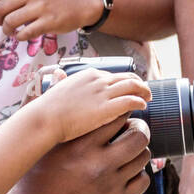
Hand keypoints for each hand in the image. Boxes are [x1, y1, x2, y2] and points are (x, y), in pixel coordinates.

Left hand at [0, 0, 102, 40]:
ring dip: (6, 29)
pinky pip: (25, 33)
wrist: (80, 2)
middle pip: (0, 8)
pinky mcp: (49, 22)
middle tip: (0, 22)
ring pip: (10, 22)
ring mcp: (40, 7)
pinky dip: (20, 37)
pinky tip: (22, 35)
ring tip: (10, 30)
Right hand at [7, 116, 151, 193]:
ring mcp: (109, 185)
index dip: (121, 111)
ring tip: (128, 150)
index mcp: (80, 145)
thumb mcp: (45, 148)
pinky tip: (127, 172)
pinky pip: (142, 181)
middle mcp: (98, 164)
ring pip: (143, 157)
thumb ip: (64, 124)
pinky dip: (138, 174)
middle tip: (132, 129)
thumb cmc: (33, 181)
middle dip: (138, 128)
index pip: (116, 116)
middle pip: (139, 135)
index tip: (118, 114)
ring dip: (138, 150)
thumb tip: (70, 91)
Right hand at [26, 66, 149, 143]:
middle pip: (127, 77)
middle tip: (144, 92)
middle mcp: (99, 80)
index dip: (122, 82)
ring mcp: (104, 93)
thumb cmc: (47, 108)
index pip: (112, 75)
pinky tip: (143, 107)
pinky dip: (140, 102)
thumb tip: (57, 75)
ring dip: (143, 91)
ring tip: (148, 98)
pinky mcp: (107, 108)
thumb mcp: (54, 88)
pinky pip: (131, 100)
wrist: (45, 118)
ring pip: (133, 86)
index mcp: (88, 75)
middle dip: (138, 84)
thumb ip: (60, 81)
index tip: (126, 89)